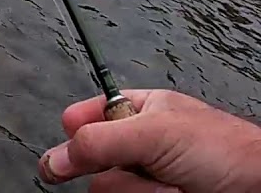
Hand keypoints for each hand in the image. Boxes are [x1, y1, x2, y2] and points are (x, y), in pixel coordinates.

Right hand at [39, 90, 260, 191]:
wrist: (259, 190)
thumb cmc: (227, 152)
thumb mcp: (156, 133)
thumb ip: (100, 140)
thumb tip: (54, 158)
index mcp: (139, 111)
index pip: (86, 116)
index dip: (76, 130)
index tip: (72, 148)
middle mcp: (139, 146)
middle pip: (92, 159)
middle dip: (120, 168)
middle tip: (142, 167)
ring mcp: (146, 179)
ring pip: (107, 190)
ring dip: (140, 191)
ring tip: (174, 186)